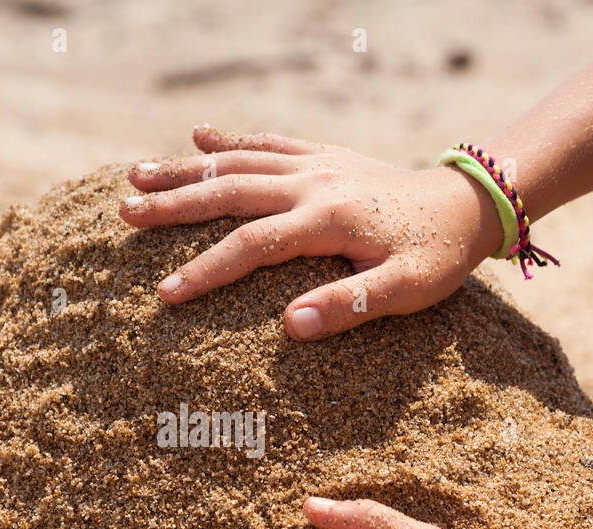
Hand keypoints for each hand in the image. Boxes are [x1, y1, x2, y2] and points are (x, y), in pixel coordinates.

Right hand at [120, 126, 502, 339]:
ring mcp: (316, 164)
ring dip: (187, 168)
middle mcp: (313, 183)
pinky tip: (199, 137)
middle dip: (174, 205)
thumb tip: (290, 327)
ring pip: (239, 161)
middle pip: (230, 191)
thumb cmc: (437, 255)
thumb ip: (350, 306)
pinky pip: (269, 142)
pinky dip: (232, 140)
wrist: (468, 203)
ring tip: (137, 175)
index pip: (252, 246)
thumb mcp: (406, 290)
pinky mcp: (324, 157)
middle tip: (124, 215)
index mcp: (327, 219)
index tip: (164, 295)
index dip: (206, 271)